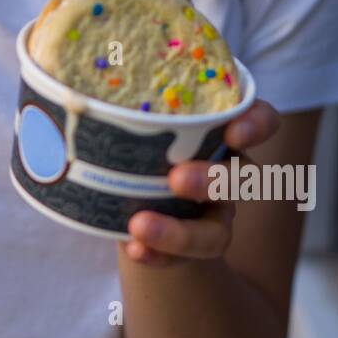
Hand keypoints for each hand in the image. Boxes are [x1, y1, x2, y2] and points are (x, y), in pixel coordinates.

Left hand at [119, 99, 281, 267]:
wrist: (130, 195)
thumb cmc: (136, 135)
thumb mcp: (133, 113)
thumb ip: (122, 101)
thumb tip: (77, 78)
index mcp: (220, 130)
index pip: (259, 120)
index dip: (257, 125)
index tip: (234, 133)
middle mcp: (226, 172)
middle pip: (241, 179)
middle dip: (213, 180)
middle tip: (176, 179)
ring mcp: (212, 213)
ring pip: (215, 231)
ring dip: (180, 232)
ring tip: (140, 225)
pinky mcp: (189, 246)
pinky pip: (181, 258)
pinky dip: (157, 254)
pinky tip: (134, 249)